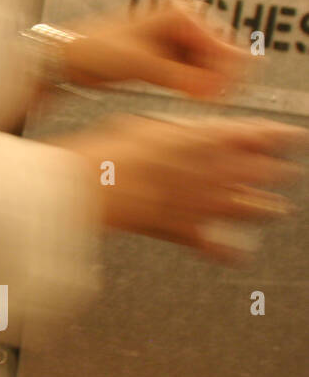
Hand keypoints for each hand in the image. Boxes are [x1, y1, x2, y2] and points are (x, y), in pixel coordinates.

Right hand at [55, 115, 306, 263]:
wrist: (87, 187)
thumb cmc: (105, 152)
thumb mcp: (138, 123)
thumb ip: (168, 132)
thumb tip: (170, 135)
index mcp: (205, 139)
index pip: (261, 135)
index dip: (282, 136)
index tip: (291, 136)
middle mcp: (214, 172)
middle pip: (268, 172)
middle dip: (277, 170)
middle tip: (282, 168)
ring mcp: (204, 205)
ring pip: (257, 210)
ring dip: (268, 207)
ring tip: (275, 207)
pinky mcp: (187, 233)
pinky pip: (222, 250)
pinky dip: (231, 252)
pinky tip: (235, 253)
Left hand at [60, 0, 249, 96]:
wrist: (69, 56)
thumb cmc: (94, 48)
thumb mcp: (141, 64)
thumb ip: (181, 77)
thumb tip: (215, 89)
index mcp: (178, 14)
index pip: (221, 43)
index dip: (226, 71)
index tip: (224, 94)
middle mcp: (180, 22)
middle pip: (220, 52)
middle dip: (220, 76)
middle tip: (215, 99)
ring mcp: (175, 38)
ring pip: (209, 63)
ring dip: (209, 82)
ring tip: (203, 99)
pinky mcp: (167, 54)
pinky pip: (194, 70)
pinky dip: (196, 83)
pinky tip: (194, 95)